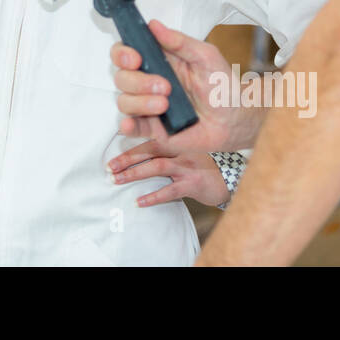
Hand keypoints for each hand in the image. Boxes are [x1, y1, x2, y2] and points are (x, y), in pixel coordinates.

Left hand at [107, 138, 230, 207]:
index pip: (150, 138)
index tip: (113, 153)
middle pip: (148, 149)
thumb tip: (139, 156)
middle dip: (126, 158)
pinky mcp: (193, 183)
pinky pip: (170, 190)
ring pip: (156, 166)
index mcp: (177, 141)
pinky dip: (153, 196)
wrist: (230, 177)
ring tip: (117, 180)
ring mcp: (187, 166)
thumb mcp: (185, 152)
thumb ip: (167, 150)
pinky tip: (140, 201)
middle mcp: (181, 149)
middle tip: (109, 167)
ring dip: (134, 173)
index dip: (130, 144)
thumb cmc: (203, 165)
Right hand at [111, 19, 257, 151]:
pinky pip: (130, 127)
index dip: (122, 53)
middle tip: (165, 86)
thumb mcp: (206, 56)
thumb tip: (154, 25)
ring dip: (140, 102)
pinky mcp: (152, 128)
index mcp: (157, 60)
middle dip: (138, 81)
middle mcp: (147, 81)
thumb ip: (180, 41)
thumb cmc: (222, 85)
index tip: (135, 58)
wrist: (235, 120)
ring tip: (165, 105)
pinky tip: (132, 123)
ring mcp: (148, 105)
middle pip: (121, 77)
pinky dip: (127, 125)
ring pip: (124, 101)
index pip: (126, 52)